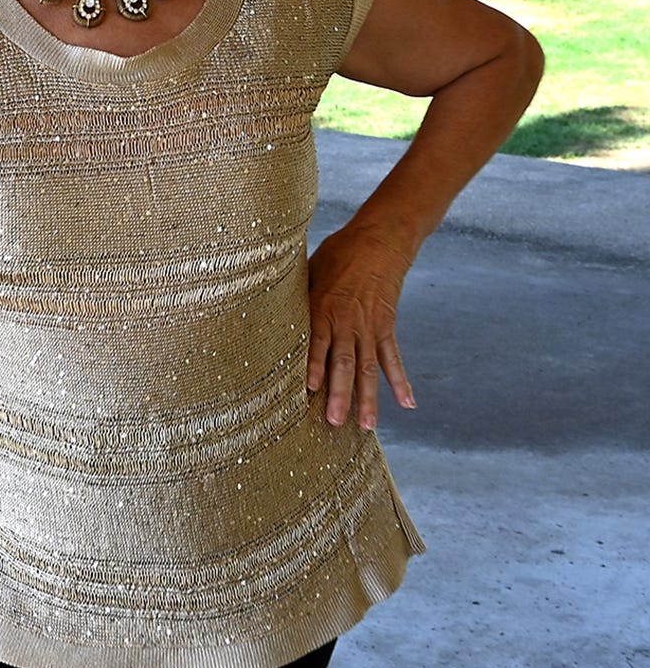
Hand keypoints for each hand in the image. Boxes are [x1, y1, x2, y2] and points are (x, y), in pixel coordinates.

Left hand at [306, 220, 416, 429]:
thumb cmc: (335, 256)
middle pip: (344, 363)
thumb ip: (292, 300)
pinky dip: (400, 381)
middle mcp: (347, 323)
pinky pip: (393, 358)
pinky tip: (406, 404)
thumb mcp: (306, 273)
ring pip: (369, 368)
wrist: (378, 240)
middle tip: (334, 422)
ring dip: (368, 398)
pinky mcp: (386, 327)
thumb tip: (261, 314)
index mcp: (323, 309)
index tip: (308, 391)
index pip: (315, 343)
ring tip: (367, 426)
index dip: (313, 367)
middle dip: (340, 394)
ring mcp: (369, 328)